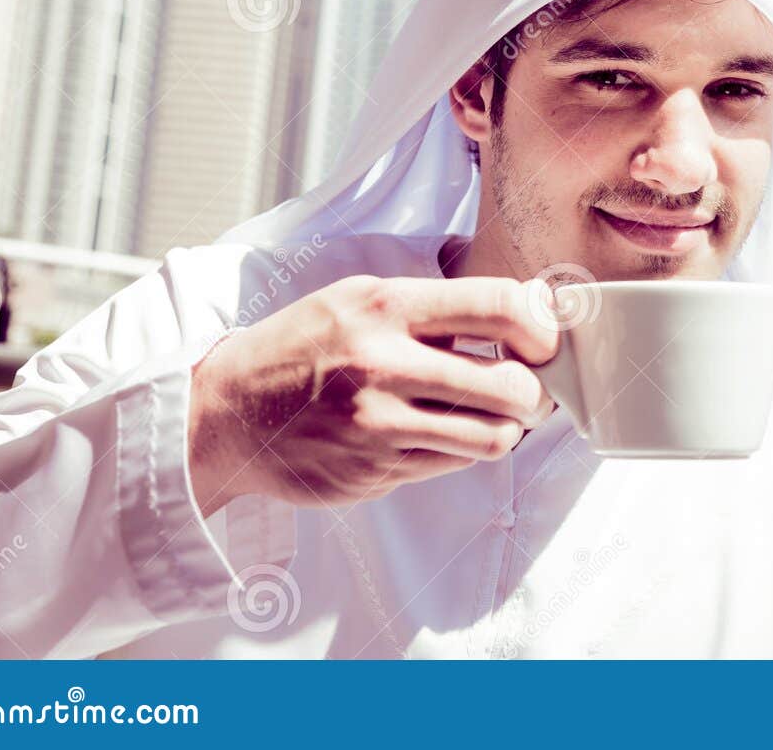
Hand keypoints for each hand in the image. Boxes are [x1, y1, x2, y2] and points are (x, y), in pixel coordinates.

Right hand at [186, 275, 559, 515]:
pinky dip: (459, 451)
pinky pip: (451, 466)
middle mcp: (384, 366)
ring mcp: (378, 427)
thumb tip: (528, 309)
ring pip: (492, 438)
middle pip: (512, 386)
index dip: (543, 327)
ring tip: (491, 415)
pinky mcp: (374, 474)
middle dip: (535, 392)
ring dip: (506, 429)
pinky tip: (438, 432)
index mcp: (386, 308)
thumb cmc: (304, 347)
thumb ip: (438, 305)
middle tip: (529, 389)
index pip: (500, 307)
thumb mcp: (361, 298)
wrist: (227, 413)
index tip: (545, 339)